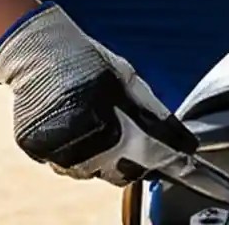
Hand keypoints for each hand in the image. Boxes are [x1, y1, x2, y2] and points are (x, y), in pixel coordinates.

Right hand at [0, 3, 197, 185]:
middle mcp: (87, 151)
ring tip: (96, 122)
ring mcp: (60, 156)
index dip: (173, 165)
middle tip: (130, 134)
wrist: (39, 54)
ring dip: (102, 157)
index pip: (154, 161)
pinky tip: (74, 125)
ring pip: (92, 172)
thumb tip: (185, 143)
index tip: (189, 168)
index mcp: (115, 132)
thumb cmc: (89, 63)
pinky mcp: (39, 154)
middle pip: (122, 174)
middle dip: (132, 160)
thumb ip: (156, 116)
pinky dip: (75, 152)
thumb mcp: (130, 83)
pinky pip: (65, 164)